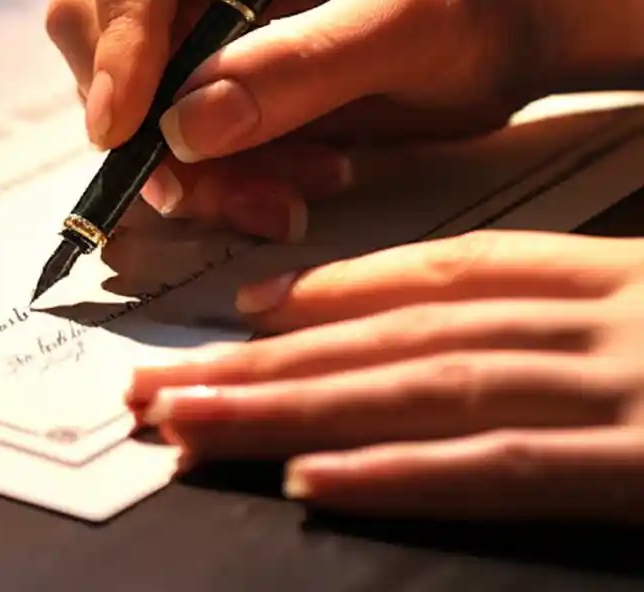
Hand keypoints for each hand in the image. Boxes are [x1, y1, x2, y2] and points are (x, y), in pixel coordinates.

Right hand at [47, 0, 577, 241]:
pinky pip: (167, 130)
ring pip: (127, 88)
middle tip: (197, 191)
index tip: (127, 125)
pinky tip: (283, 193)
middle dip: (147, 117)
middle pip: (100, 15)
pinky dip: (212, 178)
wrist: (518, 24)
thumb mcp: (412, 19)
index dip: (118, 27)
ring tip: (279, 202)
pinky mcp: (206, 61)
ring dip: (186, 165)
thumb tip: (185, 128)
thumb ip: (304, 64)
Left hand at [126, 230, 643, 522]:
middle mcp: (596, 319)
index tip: (245, 308)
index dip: (337, 288)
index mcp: (606, 278)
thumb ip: (583, 325)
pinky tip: (309, 482)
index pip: (447, 275)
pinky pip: (504, 469)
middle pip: (398, 334)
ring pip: (420, 387)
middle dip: (267, 358)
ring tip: (190, 424)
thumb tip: (486, 346)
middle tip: (161, 384)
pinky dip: (399, 472)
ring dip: (292, 406)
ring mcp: (619, 387)